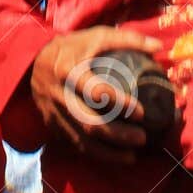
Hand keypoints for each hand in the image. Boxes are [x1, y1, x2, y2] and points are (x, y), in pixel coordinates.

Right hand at [30, 27, 164, 163]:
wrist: (34, 62)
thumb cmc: (73, 48)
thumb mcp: (96, 36)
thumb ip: (127, 40)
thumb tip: (158, 47)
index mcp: (70, 71)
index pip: (96, 92)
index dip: (120, 104)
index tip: (141, 112)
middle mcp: (60, 95)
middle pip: (89, 123)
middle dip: (118, 135)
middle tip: (142, 138)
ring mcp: (55, 113)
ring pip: (82, 140)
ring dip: (108, 152)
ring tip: (132, 156)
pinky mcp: (52, 125)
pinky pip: (74, 144)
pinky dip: (95, 154)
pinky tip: (113, 156)